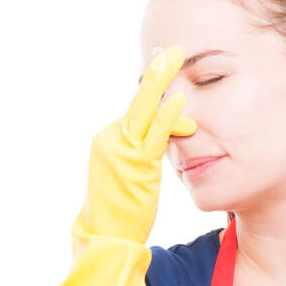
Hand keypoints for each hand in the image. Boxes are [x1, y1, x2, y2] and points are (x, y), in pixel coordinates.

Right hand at [76, 44, 197, 243]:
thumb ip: (147, 152)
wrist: (106, 235)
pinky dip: (167, 117)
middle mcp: (111, 138)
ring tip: (175, 58)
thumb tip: (169, 138)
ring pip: (144, 110)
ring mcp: (120, 149)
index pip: (138, 110)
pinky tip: (180, 101)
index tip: (168, 64)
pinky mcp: (134, 165)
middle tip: (172, 49)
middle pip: (139, 100)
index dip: (156, 89)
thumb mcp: (134, 175)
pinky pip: (154, 136)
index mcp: (110, 139)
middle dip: (156, 73)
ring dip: (161, 83)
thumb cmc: (122, 210)